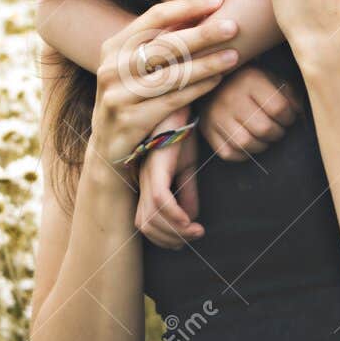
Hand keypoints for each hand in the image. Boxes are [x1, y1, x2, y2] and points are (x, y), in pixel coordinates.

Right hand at [89, 0, 237, 181]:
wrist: (107, 150)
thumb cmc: (132, 100)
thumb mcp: (136, 69)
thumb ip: (161, 43)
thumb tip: (202, 11)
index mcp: (113, 47)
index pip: (154, 16)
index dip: (187, 7)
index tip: (218, 3)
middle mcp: (112, 68)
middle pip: (165, 44)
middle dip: (203, 34)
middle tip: (233, 27)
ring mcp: (118, 95)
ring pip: (172, 74)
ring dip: (207, 63)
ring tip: (234, 56)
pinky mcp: (130, 120)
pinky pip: (172, 100)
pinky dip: (198, 88)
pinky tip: (217, 80)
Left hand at [136, 119, 202, 248]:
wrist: (180, 101)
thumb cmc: (182, 130)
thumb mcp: (187, 166)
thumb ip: (187, 192)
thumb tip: (190, 219)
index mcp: (147, 182)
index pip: (145, 222)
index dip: (165, 238)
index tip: (187, 240)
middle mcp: (143, 180)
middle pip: (145, 225)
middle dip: (170, 239)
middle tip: (193, 237)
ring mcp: (148, 173)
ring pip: (151, 217)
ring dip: (175, 231)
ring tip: (196, 231)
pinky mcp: (157, 164)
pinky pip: (161, 200)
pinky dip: (175, 216)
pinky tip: (190, 221)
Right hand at [202, 65, 299, 160]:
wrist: (215, 81)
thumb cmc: (251, 83)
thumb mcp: (271, 79)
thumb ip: (289, 94)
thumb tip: (300, 114)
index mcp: (250, 80)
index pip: (279, 108)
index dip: (289, 118)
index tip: (288, 118)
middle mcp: (231, 97)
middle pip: (264, 128)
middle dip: (277, 133)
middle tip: (277, 129)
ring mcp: (216, 116)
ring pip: (246, 143)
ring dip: (262, 145)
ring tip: (264, 137)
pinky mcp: (207, 131)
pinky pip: (229, 153)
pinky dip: (243, 154)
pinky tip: (249, 143)